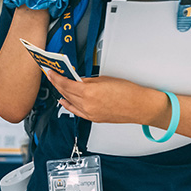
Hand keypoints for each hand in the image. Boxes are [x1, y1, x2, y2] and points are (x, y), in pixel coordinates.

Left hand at [43, 69, 164, 124]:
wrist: (139, 106)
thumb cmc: (128, 92)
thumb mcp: (105, 79)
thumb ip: (88, 80)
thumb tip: (78, 80)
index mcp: (89, 92)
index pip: (66, 83)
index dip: (56, 77)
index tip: (51, 72)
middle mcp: (87, 104)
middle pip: (66, 92)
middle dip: (57, 83)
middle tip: (51, 76)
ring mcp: (90, 113)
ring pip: (70, 102)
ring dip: (62, 93)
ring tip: (57, 85)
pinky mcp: (94, 118)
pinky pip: (76, 111)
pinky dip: (68, 105)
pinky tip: (64, 101)